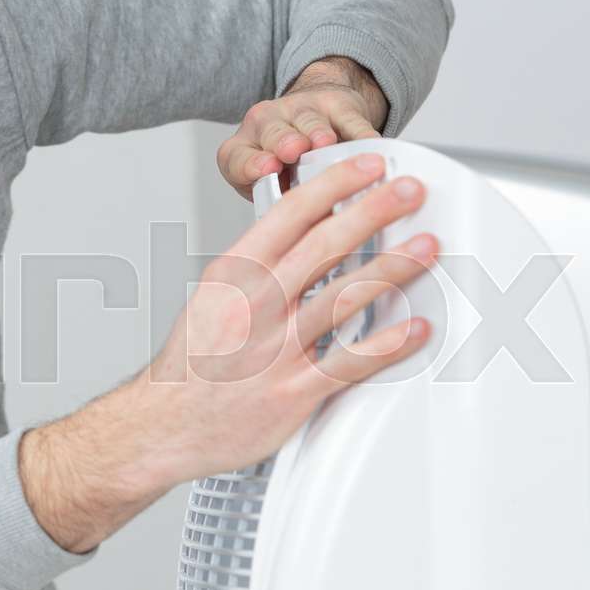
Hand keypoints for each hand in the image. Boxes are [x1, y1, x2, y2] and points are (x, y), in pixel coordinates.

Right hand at [19, 152, 434, 551]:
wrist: (162, 423)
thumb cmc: (189, 363)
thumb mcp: (211, 295)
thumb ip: (256, 262)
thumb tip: (298, 227)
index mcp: (233, 275)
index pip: (289, 213)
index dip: (335, 183)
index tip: (367, 165)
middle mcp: (255, 306)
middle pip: (324, 245)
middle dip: (375, 211)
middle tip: (410, 191)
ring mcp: (275, 349)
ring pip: (344, 298)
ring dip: (393, 267)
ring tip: (427, 245)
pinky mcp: (292, 392)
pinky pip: (349, 363)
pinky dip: (388, 344)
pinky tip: (415, 327)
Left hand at [216, 56, 389, 200]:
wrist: (313, 120)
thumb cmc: (287, 166)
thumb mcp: (271, 190)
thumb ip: (277, 206)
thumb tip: (298, 234)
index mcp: (244, 151)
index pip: (239, 158)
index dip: (251, 164)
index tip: (267, 170)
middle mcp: (266, 124)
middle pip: (272, 133)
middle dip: (282, 142)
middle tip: (292, 151)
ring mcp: (300, 110)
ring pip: (308, 121)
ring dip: (316, 132)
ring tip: (325, 144)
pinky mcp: (335, 104)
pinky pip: (350, 120)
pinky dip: (360, 134)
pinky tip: (368, 145)